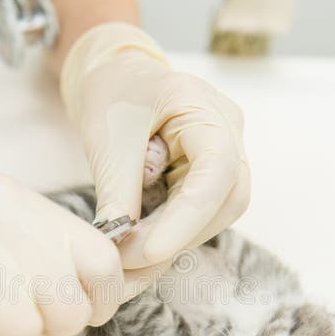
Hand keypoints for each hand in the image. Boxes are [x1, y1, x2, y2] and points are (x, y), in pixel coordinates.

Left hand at [61, 23, 250, 269]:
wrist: (115, 76)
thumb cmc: (111, 94)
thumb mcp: (106, 141)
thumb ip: (117, 194)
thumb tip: (118, 249)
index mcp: (204, 108)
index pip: (217, 170)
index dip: (188, 218)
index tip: (150, 251)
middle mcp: (228, 133)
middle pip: (227, 200)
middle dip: (180, 236)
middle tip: (130, 259)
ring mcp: (225, 155)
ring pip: (217, 214)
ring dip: (175, 240)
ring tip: (129, 253)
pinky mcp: (209, 176)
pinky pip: (200, 213)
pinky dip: (171, 233)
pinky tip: (140, 244)